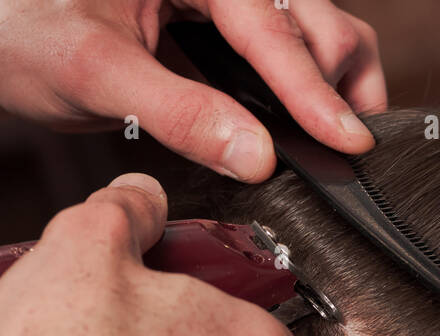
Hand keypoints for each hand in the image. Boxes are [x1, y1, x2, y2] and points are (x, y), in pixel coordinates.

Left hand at [0, 0, 386, 178]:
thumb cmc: (23, 28)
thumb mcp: (95, 73)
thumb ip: (180, 113)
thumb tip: (258, 157)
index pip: (269, 26)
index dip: (311, 90)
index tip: (347, 141)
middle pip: (311, 15)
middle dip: (336, 79)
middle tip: (347, 145)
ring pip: (309, 27)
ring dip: (329, 81)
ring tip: (331, 135)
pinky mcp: (218, 25)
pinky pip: (281, 49)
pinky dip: (302, 89)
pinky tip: (301, 129)